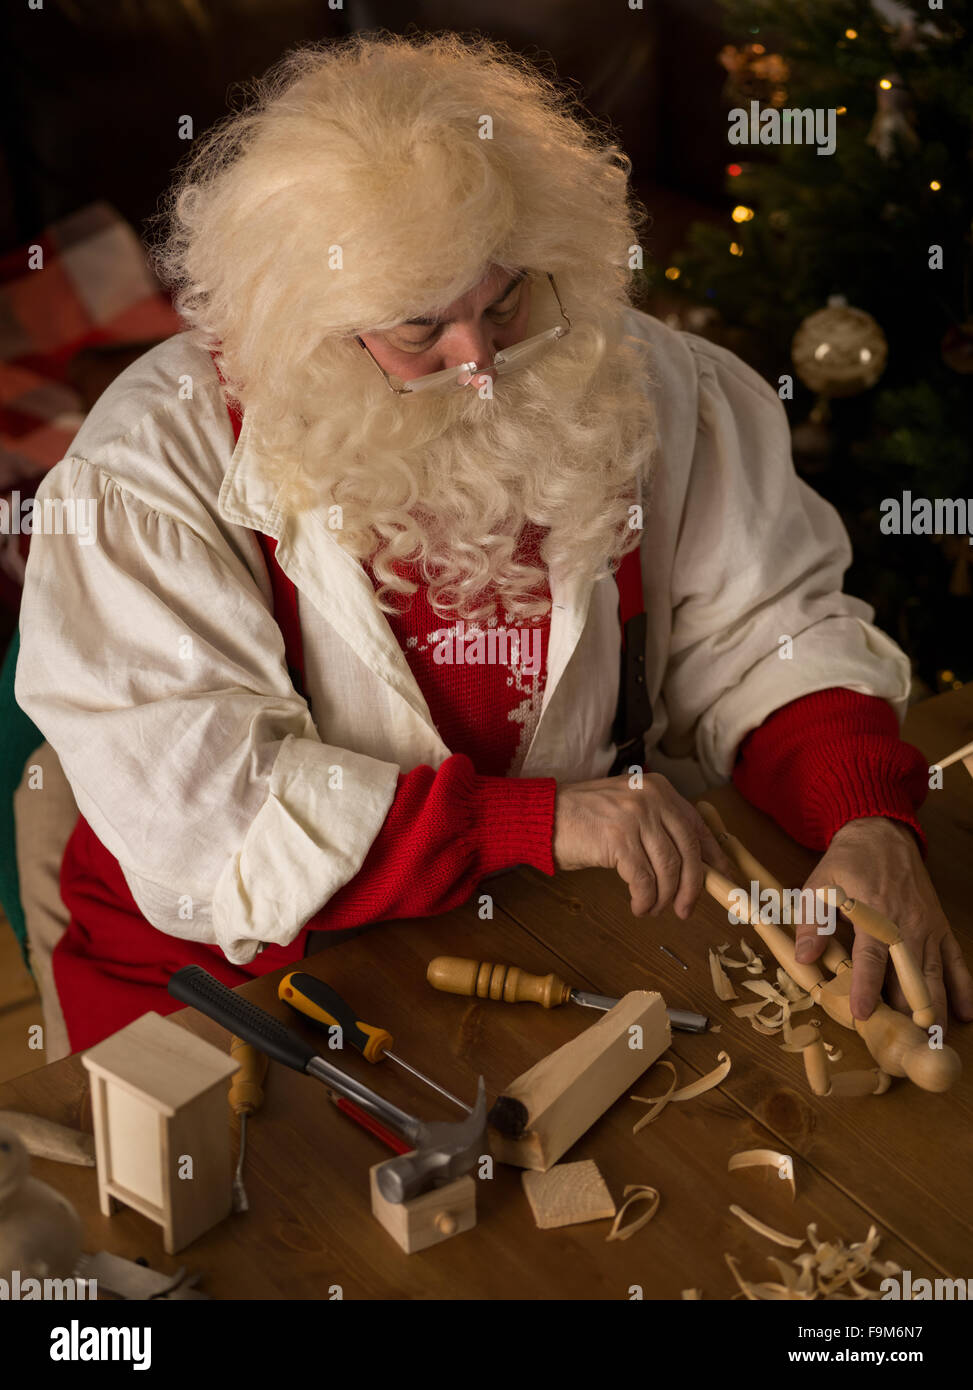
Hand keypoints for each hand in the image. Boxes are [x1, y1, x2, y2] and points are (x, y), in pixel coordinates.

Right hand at [552, 772, 736, 918]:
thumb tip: (694, 865)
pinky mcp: (618, 840)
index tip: (723, 879)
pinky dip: (645, 900)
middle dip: (692, 887)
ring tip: (653, 908)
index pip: (698, 826)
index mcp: (660, 790)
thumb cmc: (584, 818)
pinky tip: (638, 906)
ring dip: (664, 897)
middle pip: (689, 851)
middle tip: (685, 909)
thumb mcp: (629, 810)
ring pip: (669, 869)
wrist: (544, 816)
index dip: (715, 858)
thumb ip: (660, 827)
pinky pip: (644, 881)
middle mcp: (652, 799)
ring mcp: (636, 817)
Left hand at [798, 816, 972, 1031]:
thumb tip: (804, 957)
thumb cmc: (847, 863)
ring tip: (930, 1039)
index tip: (863, 1014)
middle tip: (901, 1044)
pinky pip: (956, 961)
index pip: (870, 958)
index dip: (866, 987)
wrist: (882, 834)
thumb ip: (811, 922)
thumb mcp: (819, 885)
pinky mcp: (940, 927)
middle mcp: (904, 924)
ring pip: (933, 974)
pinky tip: (965, 1013)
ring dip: (933, 1008)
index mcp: (872, 914)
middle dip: (906, 1011)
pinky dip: (963, 987)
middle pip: (908, 975)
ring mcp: (926, 927)